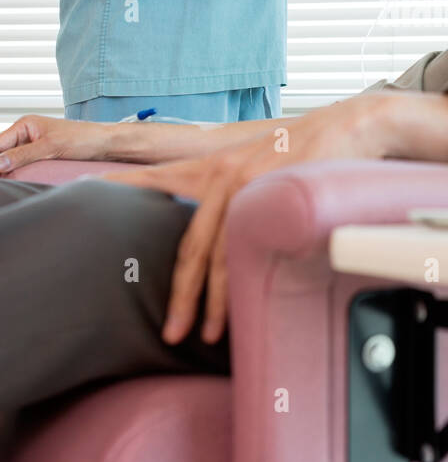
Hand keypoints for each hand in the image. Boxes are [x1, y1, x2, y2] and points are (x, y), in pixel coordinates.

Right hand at [0, 114, 112, 175]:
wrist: (106, 144)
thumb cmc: (83, 138)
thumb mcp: (50, 147)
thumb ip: (22, 155)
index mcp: (25, 125)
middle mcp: (26, 134)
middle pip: (2, 153)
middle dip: (1, 166)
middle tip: (4, 181)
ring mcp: (33, 146)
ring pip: (10, 161)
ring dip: (8, 171)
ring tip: (8, 182)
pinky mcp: (41, 156)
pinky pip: (22, 166)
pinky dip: (18, 173)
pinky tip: (16, 181)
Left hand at [99, 94, 389, 346]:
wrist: (349, 127)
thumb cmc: (304, 151)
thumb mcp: (257, 163)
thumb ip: (232, 191)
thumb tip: (220, 230)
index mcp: (211, 168)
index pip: (153, 181)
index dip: (118, 192)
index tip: (83, 199)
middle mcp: (221, 174)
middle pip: (190, 246)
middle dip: (179, 294)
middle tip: (170, 331)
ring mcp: (246, 186)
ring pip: (220, 256)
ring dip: (212, 301)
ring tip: (205, 334)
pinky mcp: (271, 195)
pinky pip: (252, 250)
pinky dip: (244, 283)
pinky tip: (241, 306)